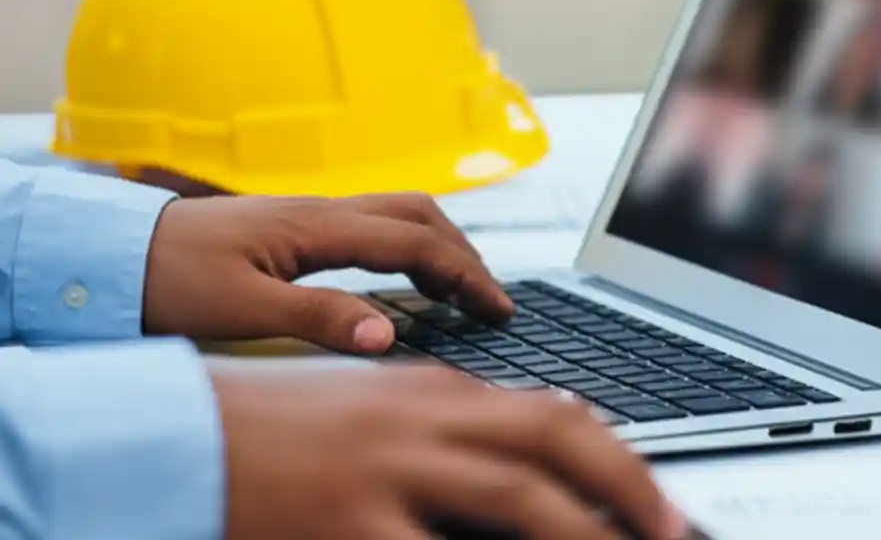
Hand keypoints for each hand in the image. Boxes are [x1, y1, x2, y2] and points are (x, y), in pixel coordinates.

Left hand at [143, 193, 512, 353]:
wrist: (112, 251)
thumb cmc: (168, 277)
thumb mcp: (241, 309)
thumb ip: (318, 318)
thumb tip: (389, 334)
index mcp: (318, 227)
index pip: (415, 244)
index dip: (465, 275)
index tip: (498, 309)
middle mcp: (322, 210)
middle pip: (418, 214)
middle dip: (465, 253)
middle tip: (491, 299)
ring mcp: (309, 213)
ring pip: (397, 212)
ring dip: (439, 242)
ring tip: (460, 287)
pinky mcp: (296, 225)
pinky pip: (372, 222)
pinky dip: (408, 242)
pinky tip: (402, 273)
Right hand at [212, 364, 687, 539]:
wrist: (175, 437)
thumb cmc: (275, 426)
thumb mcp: (373, 408)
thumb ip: (446, 427)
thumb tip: (522, 459)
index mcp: (434, 390)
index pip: (551, 412)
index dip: (614, 454)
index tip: (647, 492)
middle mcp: (423, 417)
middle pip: (556, 440)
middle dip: (629, 483)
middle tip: (669, 526)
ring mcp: (387, 469)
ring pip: (519, 497)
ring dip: (585, 532)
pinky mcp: (348, 522)